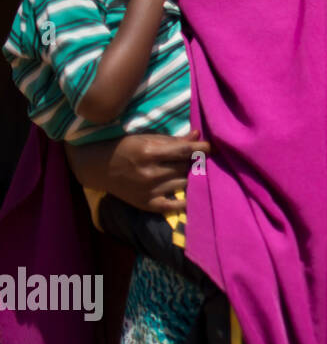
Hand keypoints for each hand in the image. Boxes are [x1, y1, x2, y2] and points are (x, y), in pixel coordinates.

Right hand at [66, 130, 207, 213]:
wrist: (99, 168)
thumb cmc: (126, 148)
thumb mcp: (147, 138)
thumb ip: (173, 140)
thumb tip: (197, 136)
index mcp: (149, 153)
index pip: (184, 151)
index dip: (201, 149)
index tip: (210, 147)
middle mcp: (149, 173)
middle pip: (185, 168)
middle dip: (194, 162)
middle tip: (199, 159)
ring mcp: (148, 191)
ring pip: (183, 184)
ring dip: (190, 178)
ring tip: (193, 172)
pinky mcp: (147, 204)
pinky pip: (174, 206)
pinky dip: (186, 202)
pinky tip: (194, 196)